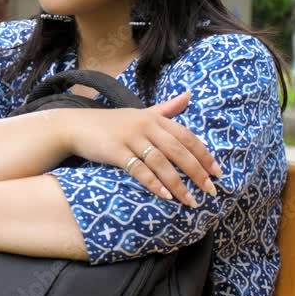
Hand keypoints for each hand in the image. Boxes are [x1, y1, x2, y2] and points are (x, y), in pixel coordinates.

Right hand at [64, 91, 221, 206]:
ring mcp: (130, 138)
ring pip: (161, 162)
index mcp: (154, 118)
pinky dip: (154, 183)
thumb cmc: (111, 123)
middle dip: (197, 172)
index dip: (204, 154)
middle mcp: (145, 126)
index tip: (218, 172)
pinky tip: (165, 196)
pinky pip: (139, 169)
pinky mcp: (115, 151)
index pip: (186, 136)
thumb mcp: (140, 113)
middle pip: (178, 150)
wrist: (76, 126)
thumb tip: (189, 95)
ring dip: (178, 183)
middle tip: (211, 191)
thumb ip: (166, 108)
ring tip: (190, 201)